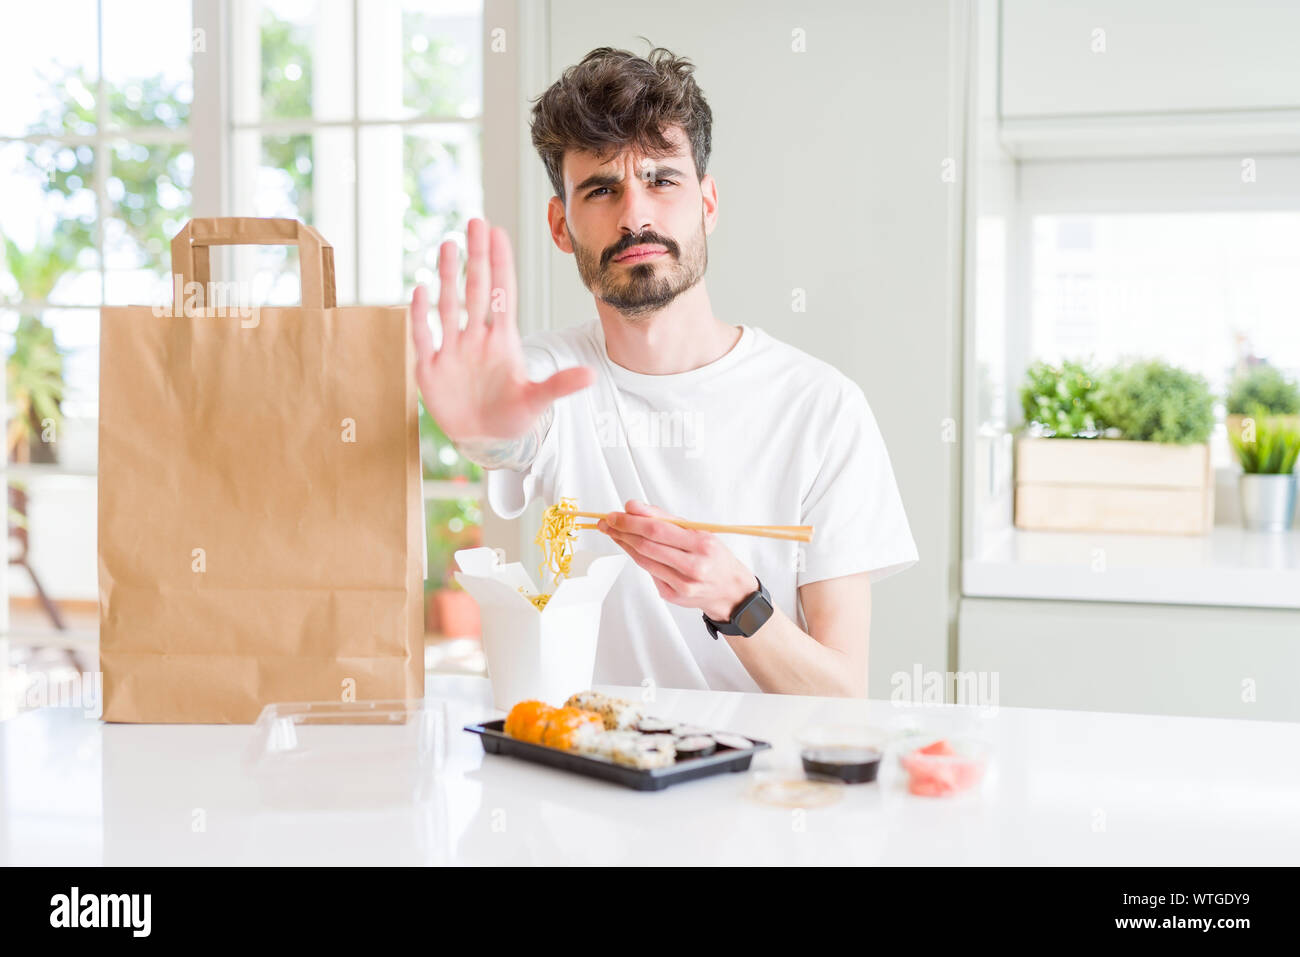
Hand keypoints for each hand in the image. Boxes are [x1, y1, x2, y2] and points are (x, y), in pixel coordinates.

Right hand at [410, 217, 594, 442]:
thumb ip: (559, 386)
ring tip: (447, 245)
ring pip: (449, 306)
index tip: (498, 232)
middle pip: (476, 290)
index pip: (502, 293)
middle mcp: (477, 338)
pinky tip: (419, 290)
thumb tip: (591, 376)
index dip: (500, 263)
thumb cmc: (512, 415)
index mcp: (503, 340)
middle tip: (475, 223)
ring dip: (447, 277)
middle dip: (475, 258)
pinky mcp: (432, 368)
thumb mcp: (537, 401)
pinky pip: (425, 336)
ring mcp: (453, 350)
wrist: (484, 439)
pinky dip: (421, 316)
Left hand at [598, 499, 758, 621]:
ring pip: (645, 560)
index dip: (631, 521)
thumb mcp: (698, 531)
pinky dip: (640, 559)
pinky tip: (633, 549)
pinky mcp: (673, 596)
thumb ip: (665, 518)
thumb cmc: (714, 556)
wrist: (730, 591)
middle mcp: (693, 566)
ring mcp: (682, 584)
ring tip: (613, 532)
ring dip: (625, 544)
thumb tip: (633, 507)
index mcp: (702, 544)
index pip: (657, 530)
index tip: (615, 514)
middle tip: (607, 522)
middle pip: (647, 546)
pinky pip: (650, 573)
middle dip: (622, 531)